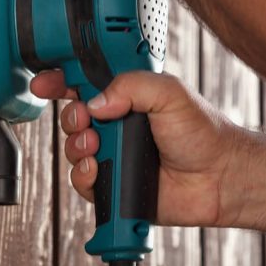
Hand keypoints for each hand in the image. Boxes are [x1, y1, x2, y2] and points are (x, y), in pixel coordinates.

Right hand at [31, 70, 242, 226]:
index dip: (61, 80)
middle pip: (72, 116)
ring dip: (78, 147)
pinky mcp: (114, 184)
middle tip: (86, 120)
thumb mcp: (170, 93)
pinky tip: (99, 171)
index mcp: (129, 96)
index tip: (45, 83)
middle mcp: (118, 124)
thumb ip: (131, 85)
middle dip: (71, 117)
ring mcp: (115, 154)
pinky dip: (85, 176)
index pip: (85, 82)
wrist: (220, 178)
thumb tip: (95, 102)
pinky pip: (83, 181)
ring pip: (73, 149)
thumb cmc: (205, 133)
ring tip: (97, 147)